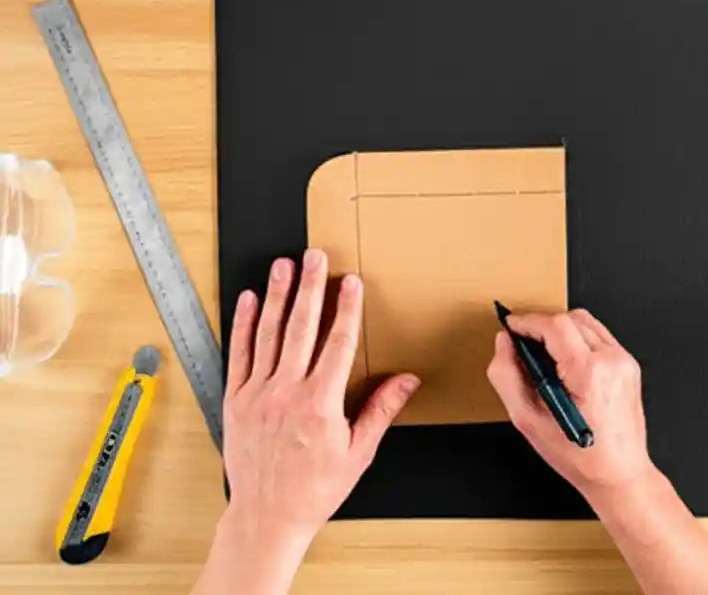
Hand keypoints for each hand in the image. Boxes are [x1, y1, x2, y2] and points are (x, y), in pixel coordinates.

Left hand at [196, 249, 418, 593]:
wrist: (267, 516)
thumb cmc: (314, 490)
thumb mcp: (359, 453)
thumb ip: (381, 410)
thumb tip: (407, 380)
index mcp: (321, 405)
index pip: (337, 344)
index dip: (346, 309)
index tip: (351, 282)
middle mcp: (287, 394)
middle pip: (302, 329)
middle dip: (311, 288)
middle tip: (316, 256)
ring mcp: (258, 395)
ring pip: (269, 335)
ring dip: (279, 296)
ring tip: (284, 265)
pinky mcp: (236, 401)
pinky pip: (239, 355)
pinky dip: (244, 325)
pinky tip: (250, 300)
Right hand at [486, 309, 655, 500]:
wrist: (618, 473)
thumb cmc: (580, 456)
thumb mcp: (528, 421)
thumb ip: (508, 377)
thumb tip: (504, 345)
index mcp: (589, 372)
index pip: (555, 325)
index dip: (528, 321)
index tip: (512, 326)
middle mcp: (612, 361)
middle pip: (570, 319)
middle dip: (542, 325)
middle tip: (523, 343)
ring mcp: (624, 362)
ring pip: (586, 323)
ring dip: (561, 330)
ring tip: (543, 355)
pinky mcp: (629, 366)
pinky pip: (599, 337)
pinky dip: (578, 340)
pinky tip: (566, 363)